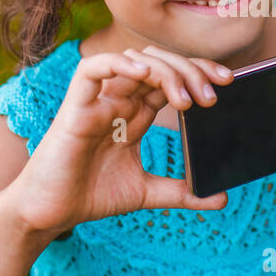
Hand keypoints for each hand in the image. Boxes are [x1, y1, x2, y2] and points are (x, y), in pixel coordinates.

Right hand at [9, 45, 233, 240]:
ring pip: (133, 61)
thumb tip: (222, 197)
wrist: (49, 214)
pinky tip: (143, 73)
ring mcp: (97, 101)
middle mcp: (118, 100)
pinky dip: (118, 63)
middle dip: (190, 70)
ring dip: (165, 71)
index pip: (171, 78)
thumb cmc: (90, 195)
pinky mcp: (74, 109)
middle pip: (158, 64)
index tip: (227, 83)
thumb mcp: (147, 193)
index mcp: (134, 113)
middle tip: (212, 94)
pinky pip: (92, 69)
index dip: (198, 73)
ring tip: (186, 99)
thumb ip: (183, 192)